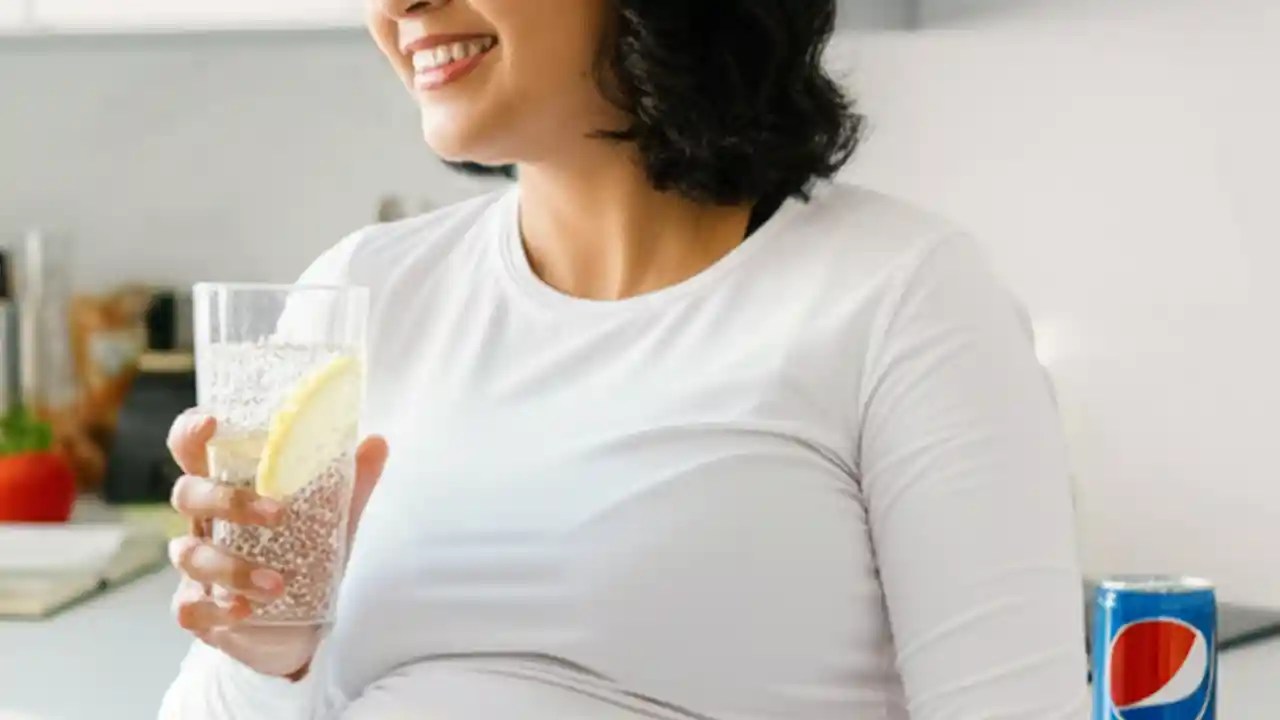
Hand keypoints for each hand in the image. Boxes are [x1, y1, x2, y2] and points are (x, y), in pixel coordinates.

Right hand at [165, 410, 388, 678]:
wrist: (296, 626)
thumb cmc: (302, 556)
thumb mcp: (332, 520)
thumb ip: (351, 484)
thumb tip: (377, 442)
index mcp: (228, 488)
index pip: (194, 451)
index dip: (192, 433)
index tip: (213, 422)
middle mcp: (204, 522)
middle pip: (188, 494)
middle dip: (227, 500)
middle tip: (277, 514)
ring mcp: (196, 565)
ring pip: (189, 554)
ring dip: (232, 568)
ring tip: (277, 585)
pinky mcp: (196, 608)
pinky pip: (189, 606)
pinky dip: (216, 607)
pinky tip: (244, 610)